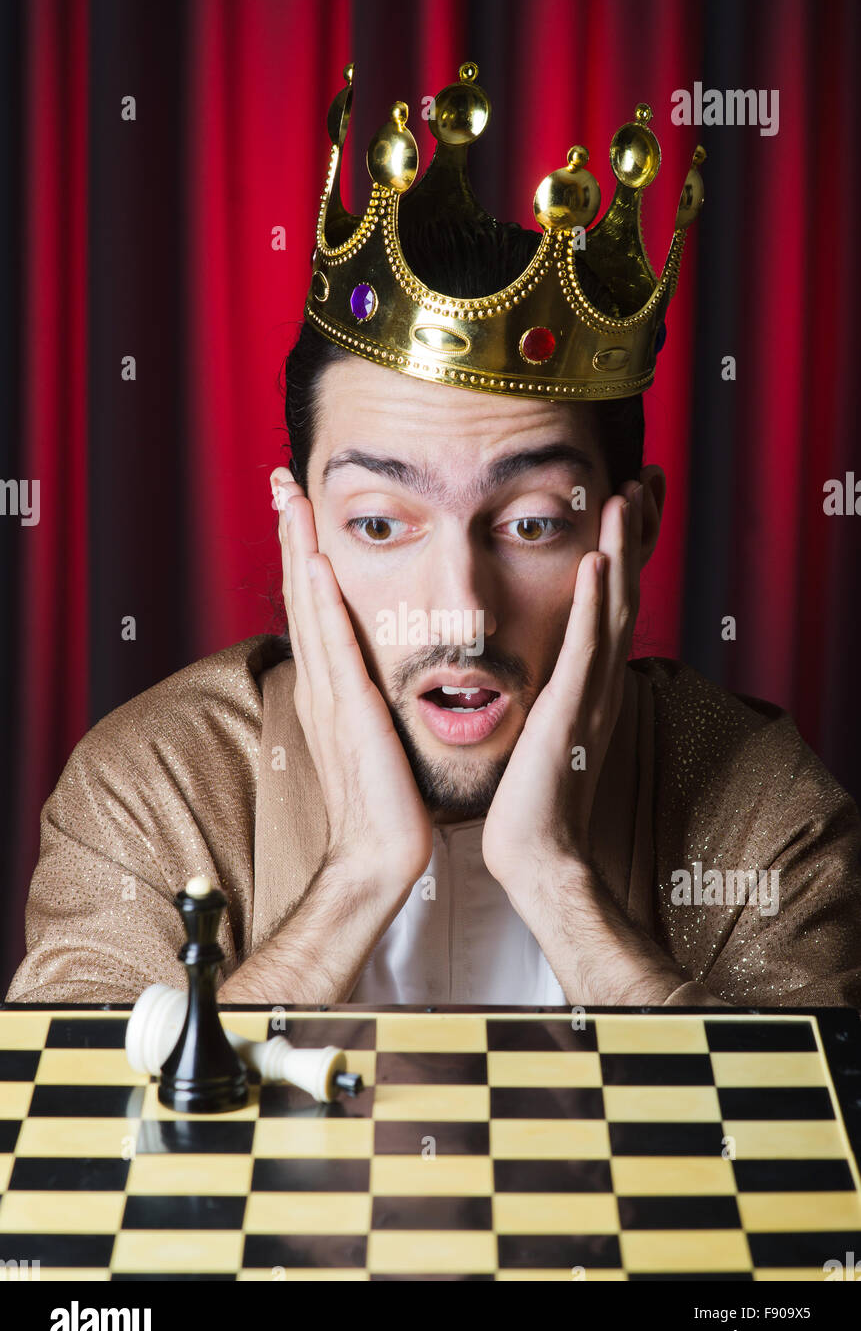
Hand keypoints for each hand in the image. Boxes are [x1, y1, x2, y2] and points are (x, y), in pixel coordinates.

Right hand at [270, 467, 432, 901]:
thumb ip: (373, 693)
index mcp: (332, 683)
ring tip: (292, 497)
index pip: (314, 603)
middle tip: (283, 479)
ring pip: (310, 606)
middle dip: (293, 532)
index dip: (305, 551)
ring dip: (300, 548)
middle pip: (301, 592)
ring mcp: (331, 694)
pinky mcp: (350, 711)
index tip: (302, 504)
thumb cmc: (387, 799)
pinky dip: (321, 602)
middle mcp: (323, 680)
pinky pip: (333, 646)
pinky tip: (315, 563)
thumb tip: (382, 666)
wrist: (382, 853)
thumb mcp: (378, 730)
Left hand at [482, 480, 643, 908]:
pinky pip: (587, 650)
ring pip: (616, 610)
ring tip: (627, 496)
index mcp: (593, 681)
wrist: (536, 851)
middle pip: (627, 592)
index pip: (614, 601)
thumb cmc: (533, 795)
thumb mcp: (545, 723)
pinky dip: (597, 604)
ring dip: (623, 550)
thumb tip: (541, 659)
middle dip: (636, 534)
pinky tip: (599, 562)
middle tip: (645, 479)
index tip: (628, 499)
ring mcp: (592, 696)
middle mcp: (602, 681)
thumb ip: (552, 686)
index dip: (626, 549)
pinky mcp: (572, 713)